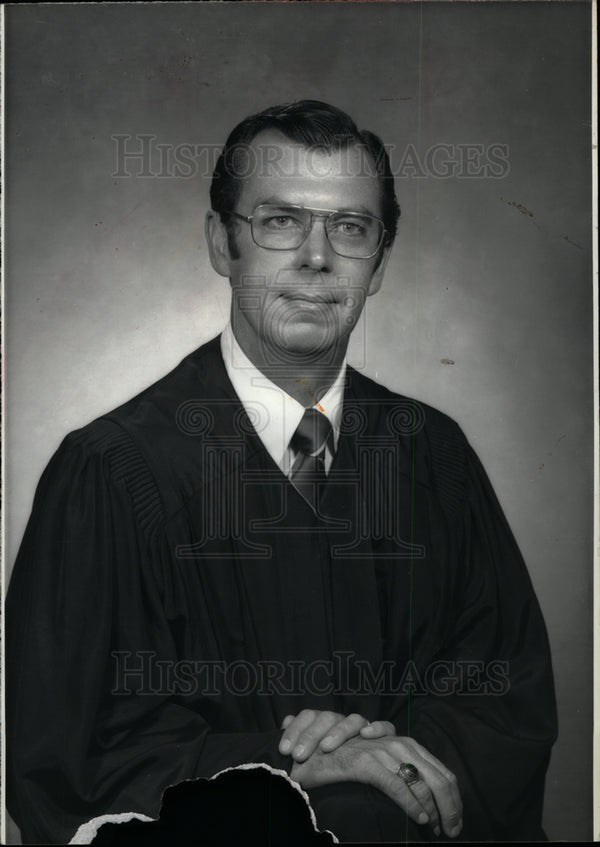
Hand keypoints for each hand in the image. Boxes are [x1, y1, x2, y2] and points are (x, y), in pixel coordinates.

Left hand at [278, 708, 394, 761]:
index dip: (294, 730)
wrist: (369, 779)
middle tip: (298, 755)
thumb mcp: (309, 761)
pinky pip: (386, 726)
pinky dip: (377, 727)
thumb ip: (298, 743)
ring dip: (339, 731)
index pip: (308, 716)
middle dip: (311, 735)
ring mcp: (364, 728)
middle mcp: (343, 722)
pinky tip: (366, 734)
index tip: (284, 750)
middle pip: (328, 717)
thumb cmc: (330, 772)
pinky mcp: (386, 737)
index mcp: (324, 724)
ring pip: (353, 719)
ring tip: (326, 748)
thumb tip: (284, 722)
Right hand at [289, 734, 462, 838]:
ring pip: (422, 783)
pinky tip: (419, 819)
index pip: (442, 772)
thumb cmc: (350, 760)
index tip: (455, 820)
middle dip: (451, 808)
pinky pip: (398, 786)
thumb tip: (429, 801)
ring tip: (436, 829)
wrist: (316, 751)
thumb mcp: (383, 761)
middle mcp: (399, 744)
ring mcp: (383, 751)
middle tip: (452, 831)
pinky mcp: (367, 762)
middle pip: (438, 778)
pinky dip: (413, 805)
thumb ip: (403, 771)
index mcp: (407, 744)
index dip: (454, 799)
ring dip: (434, 810)